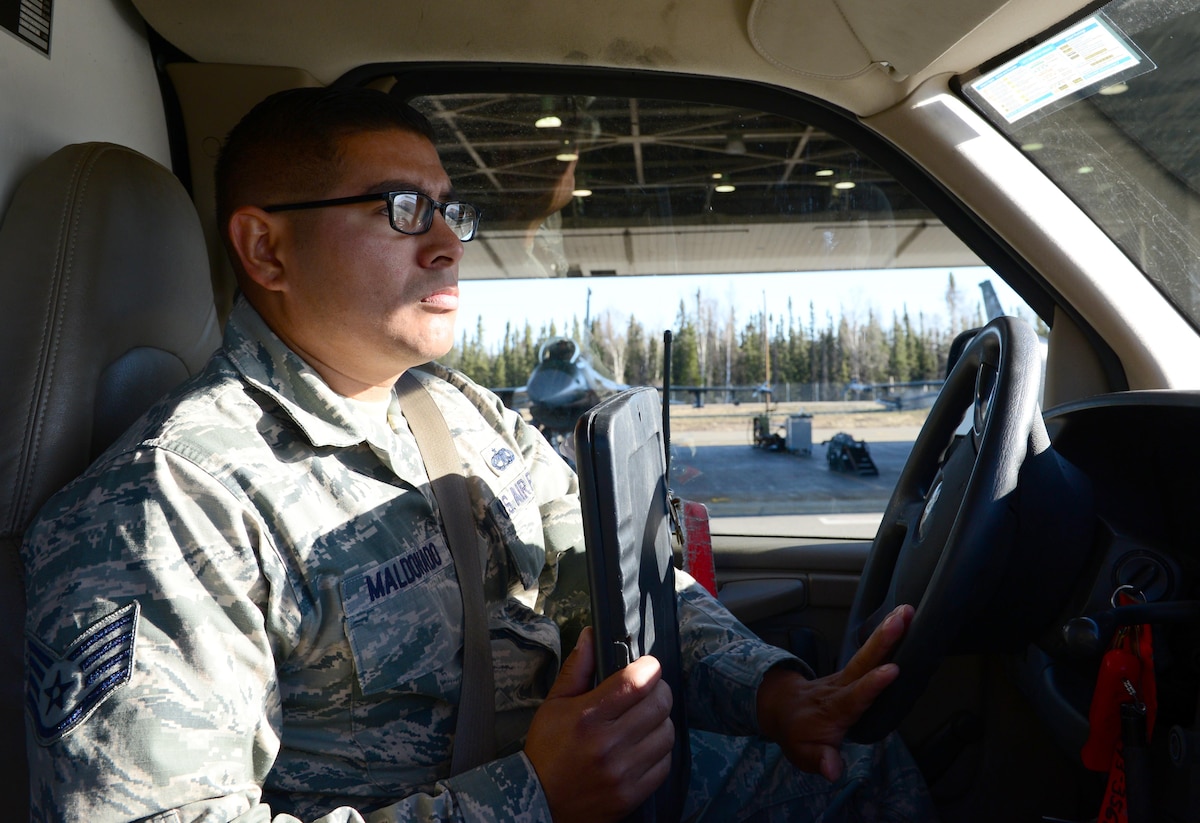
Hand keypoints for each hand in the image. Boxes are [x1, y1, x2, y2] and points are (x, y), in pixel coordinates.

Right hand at [525, 627, 674, 822]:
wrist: (539, 802)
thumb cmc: (547, 750)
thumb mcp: (554, 704)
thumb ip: (576, 668)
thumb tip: (591, 635)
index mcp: (587, 717)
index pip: (635, 682)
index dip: (649, 667)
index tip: (647, 666)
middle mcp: (608, 744)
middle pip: (658, 704)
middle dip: (659, 690)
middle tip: (649, 691)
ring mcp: (622, 772)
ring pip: (666, 733)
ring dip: (660, 721)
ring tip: (646, 719)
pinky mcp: (632, 794)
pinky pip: (664, 763)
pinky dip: (659, 750)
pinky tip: (645, 745)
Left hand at [756, 603, 913, 781]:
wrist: (783, 709)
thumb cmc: (797, 734)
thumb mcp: (803, 754)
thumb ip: (820, 760)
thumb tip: (833, 771)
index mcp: (834, 709)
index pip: (855, 696)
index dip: (872, 685)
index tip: (891, 670)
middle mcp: (842, 687)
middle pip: (862, 662)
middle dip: (882, 640)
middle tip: (902, 618)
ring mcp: (846, 675)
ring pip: (867, 652)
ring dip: (886, 631)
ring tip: (906, 610)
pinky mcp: (853, 671)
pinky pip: (870, 652)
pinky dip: (885, 635)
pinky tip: (901, 619)